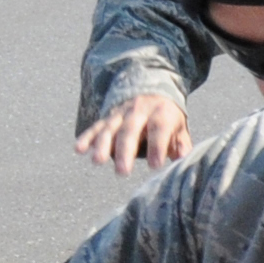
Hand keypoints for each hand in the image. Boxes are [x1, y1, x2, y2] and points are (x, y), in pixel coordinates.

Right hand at [74, 90, 192, 173]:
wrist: (151, 90)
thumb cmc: (168, 118)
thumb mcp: (180, 127)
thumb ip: (182, 144)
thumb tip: (184, 159)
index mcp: (161, 112)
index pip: (159, 128)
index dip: (157, 146)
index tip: (154, 166)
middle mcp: (139, 110)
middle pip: (130, 130)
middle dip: (125, 151)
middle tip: (122, 172)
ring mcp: (121, 113)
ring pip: (110, 129)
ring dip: (102, 145)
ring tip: (97, 162)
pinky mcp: (108, 118)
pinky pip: (96, 127)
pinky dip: (87, 138)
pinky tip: (79, 149)